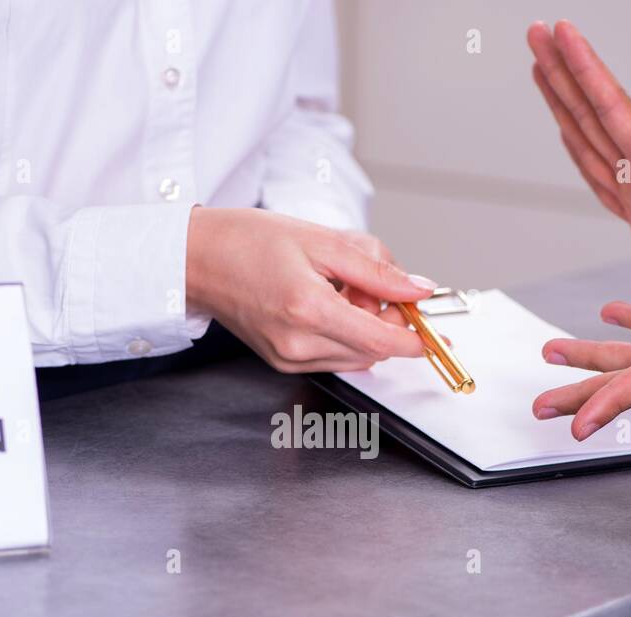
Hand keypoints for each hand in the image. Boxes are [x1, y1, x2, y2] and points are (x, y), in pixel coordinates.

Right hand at [186, 207, 435, 372]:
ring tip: (338, 287)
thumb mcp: (321, 240)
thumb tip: (418, 290)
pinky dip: (343, 333)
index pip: (381, 340)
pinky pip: (333, 355)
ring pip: (356, 355)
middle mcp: (297, 344)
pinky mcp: (282, 362)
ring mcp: (288, 358)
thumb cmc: (246, 240)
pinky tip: (324, 303)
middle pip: (373, 349)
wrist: (195, 258)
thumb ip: (375, 269)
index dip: (415, 338)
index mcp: (308, 309)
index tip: (435, 332)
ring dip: (364, 327)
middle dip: (386, 320)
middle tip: (369, 281)